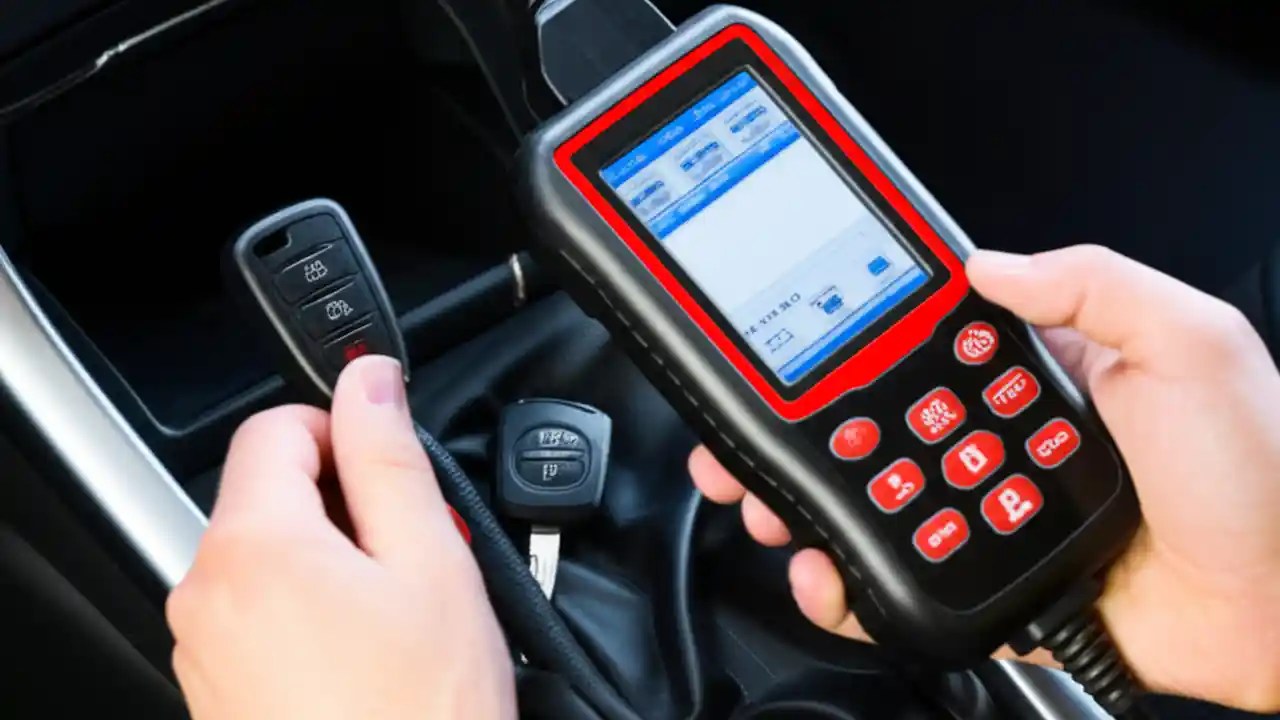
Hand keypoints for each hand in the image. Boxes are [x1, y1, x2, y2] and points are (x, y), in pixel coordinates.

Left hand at [168, 356, 514, 719]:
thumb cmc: (418, 714)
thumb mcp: (430, 563)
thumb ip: (390, 455)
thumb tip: (368, 379)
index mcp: (254, 547)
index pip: (276, 427)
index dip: (342, 430)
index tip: (386, 467)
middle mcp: (207, 593)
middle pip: (270, 495)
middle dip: (343, 507)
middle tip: (411, 556)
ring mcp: (204, 647)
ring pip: (268, 556)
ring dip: (331, 562)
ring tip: (397, 616)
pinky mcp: (216, 688)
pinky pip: (257, 614)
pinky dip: (309, 612)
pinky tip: (366, 654)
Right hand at [691, 246, 1279, 711]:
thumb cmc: (1258, 472)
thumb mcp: (1191, 343)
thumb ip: (1094, 286)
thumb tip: (990, 264)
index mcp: (1031, 373)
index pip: (912, 347)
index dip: (838, 346)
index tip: (782, 346)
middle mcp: (993, 440)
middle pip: (864, 431)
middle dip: (787, 436)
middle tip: (738, 444)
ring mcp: (979, 512)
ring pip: (864, 506)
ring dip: (797, 506)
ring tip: (768, 508)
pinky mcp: (981, 581)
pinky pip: (896, 582)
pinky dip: (846, 587)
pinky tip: (827, 573)